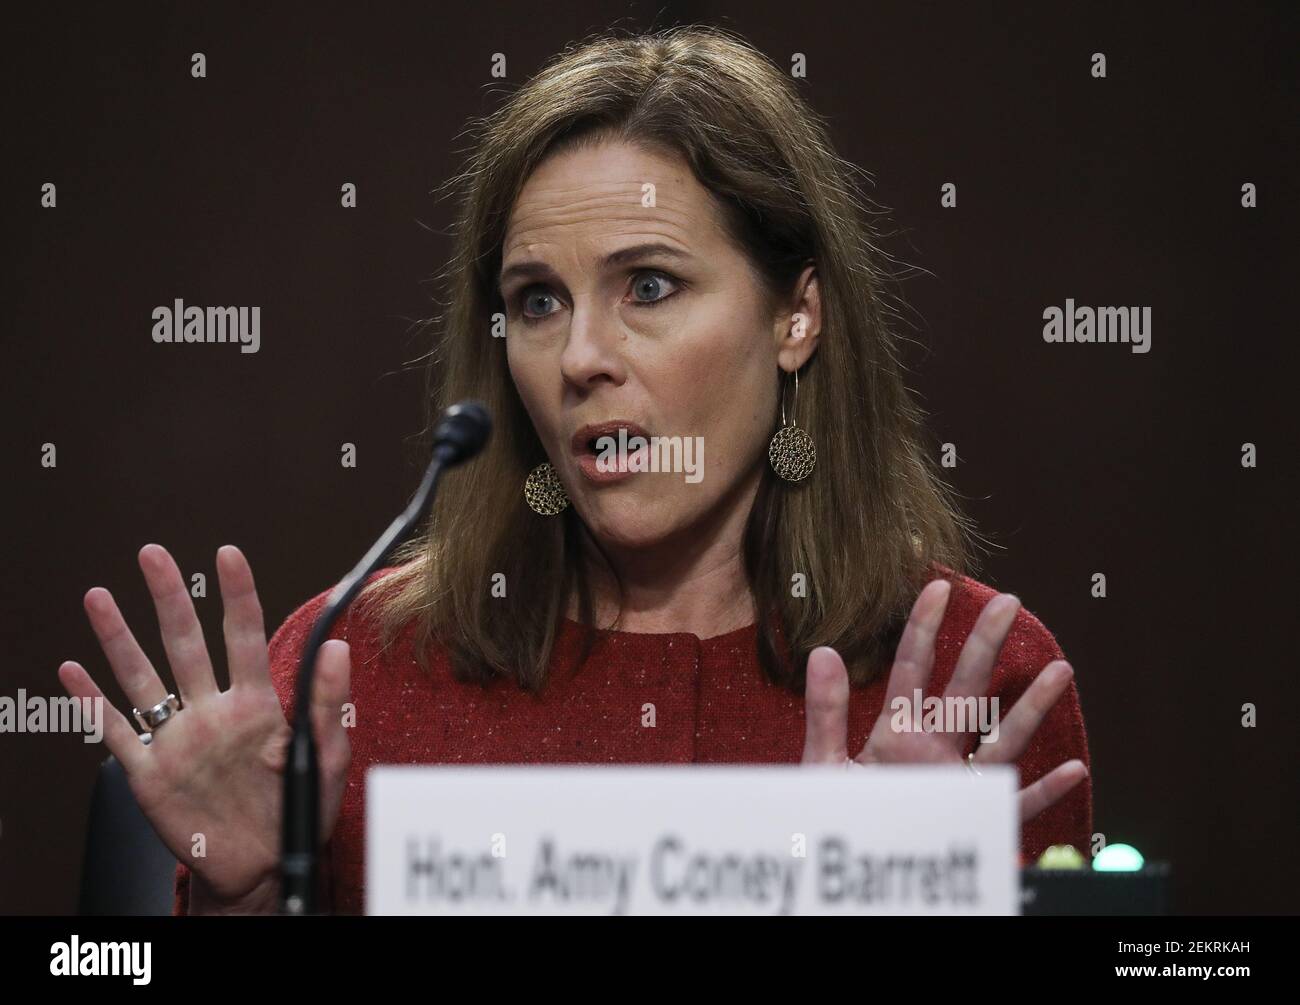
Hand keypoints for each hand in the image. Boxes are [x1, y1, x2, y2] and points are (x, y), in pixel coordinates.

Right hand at [57, 544, 351, 912]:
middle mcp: (211, 712)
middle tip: (153, 554)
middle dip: (168, 597)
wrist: (262, 865)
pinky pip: (115, 732)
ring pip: (143, 677)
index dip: (238, 595)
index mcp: (256, 705)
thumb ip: (328, 701)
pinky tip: (73, 671)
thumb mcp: (326, 755)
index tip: (229, 554)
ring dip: (119, 637)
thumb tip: (337, 646)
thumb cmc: (295, 810)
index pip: (245, 636)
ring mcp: (177, 739)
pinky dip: (91, 703)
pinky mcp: (150, 773)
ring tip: (100, 596)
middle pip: (185, 643)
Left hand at [801, 578, 1087, 821]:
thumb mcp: (822, 763)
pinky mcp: (969, 821)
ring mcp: (955, 783)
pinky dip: (1042, 790)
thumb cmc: (833, 815)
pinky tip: (1071, 768)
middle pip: (964, 689)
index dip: (923, 627)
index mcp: (895, 733)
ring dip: (1031, 707)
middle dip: (985, 646)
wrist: (840, 873)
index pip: (912, 670)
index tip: (937, 585)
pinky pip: (1012, 805)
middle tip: (1007, 601)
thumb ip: (826, 711)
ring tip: (1060, 668)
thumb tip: (823, 651)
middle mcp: (932, 751)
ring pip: (1001, 738)